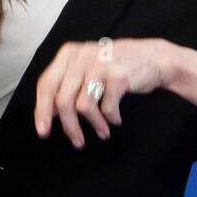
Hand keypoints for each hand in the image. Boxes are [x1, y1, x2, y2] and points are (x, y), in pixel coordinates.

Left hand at [34, 38, 175, 147]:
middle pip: (63, 99)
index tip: (43, 131)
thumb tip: (48, 112)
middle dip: (68, 125)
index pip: (46, 84)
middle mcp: (81, 56)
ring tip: (102, 133)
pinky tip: (115, 119)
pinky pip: (107, 107)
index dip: (42, 110)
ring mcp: (100, 64)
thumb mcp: (87, 69)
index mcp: (69, 54)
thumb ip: (66, 85)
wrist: (155, 57)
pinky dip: (111, 118)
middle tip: (77, 141)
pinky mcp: (118, 75)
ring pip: (83, 106)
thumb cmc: (116, 67)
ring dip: (94, 125)